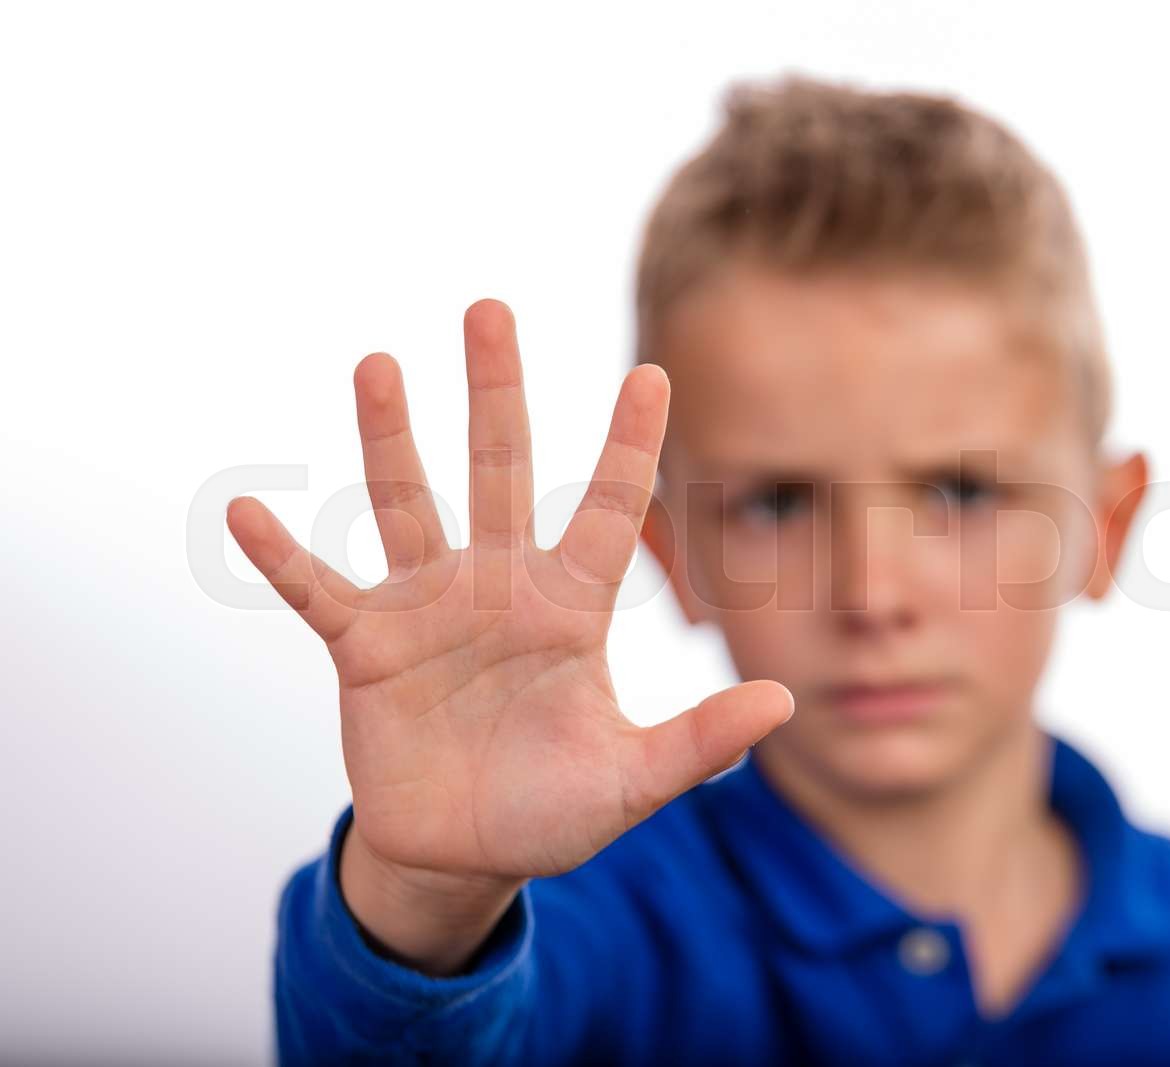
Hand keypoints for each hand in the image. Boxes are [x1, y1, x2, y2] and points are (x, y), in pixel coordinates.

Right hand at [229, 300, 791, 897]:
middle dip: (496, 391)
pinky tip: (245, 510)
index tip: (652, 374)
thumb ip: (698, 743)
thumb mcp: (632, 783)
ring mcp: (428, 610)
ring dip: (390, 438)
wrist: (465, 854)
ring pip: (407, 504)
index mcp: (569, 609)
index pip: (605, 511)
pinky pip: (319, 591)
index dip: (627, 445)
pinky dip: (282, 556)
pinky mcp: (365, 650)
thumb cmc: (555, 809)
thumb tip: (782, 702)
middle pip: (499, 469)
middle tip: (489, 308)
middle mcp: (498, 588)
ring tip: (381, 364)